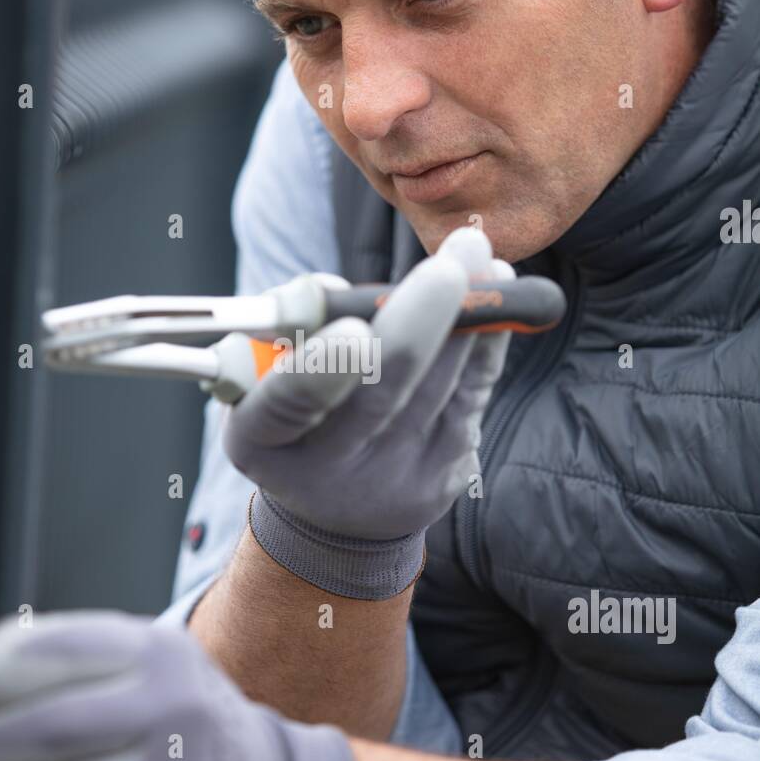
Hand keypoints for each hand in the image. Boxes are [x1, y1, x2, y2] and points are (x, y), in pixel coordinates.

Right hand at [222, 226, 513, 595]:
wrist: (338, 510)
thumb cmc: (295, 411)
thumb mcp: (261, 374)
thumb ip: (285, 325)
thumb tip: (328, 291)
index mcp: (261, 440)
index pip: (286, 404)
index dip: (320, 370)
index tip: (352, 329)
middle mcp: (327, 470)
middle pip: (380, 397)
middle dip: (416, 325)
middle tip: (446, 270)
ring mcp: (392, 478)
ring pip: (438, 387)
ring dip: (466, 314)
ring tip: (474, 250)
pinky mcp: (445, 472)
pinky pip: (473, 392)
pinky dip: (489, 336)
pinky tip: (499, 283)